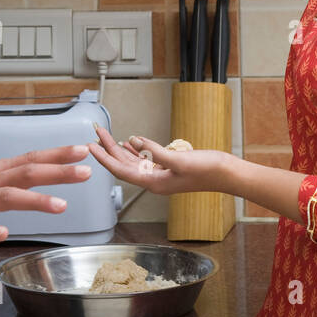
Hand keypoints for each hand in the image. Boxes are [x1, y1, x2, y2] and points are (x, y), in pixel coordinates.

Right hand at [0, 144, 90, 242]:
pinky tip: (3, 234)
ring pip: (7, 197)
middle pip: (26, 172)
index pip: (29, 160)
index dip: (57, 155)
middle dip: (58, 171)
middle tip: (86, 170)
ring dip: (35, 201)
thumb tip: (17, 174)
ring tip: (61, 206)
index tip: (82, 150)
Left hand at [85, 125, 231, 195]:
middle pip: (123, 164)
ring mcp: (160, 175)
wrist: (226, 174)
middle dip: (107, 148)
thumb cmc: (207, 170)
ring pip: (132, 161)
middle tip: (96, 133)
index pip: (120, 170)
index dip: (104, 158)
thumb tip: (134, 141)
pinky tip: (128, 144)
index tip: (91, 147)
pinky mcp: (168, 168)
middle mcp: (153, 181)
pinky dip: (134, 151)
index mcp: (153, 183)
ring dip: (118, 148)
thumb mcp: (179, 160)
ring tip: (106, 136)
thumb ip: (155, 151)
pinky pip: (144, 160)